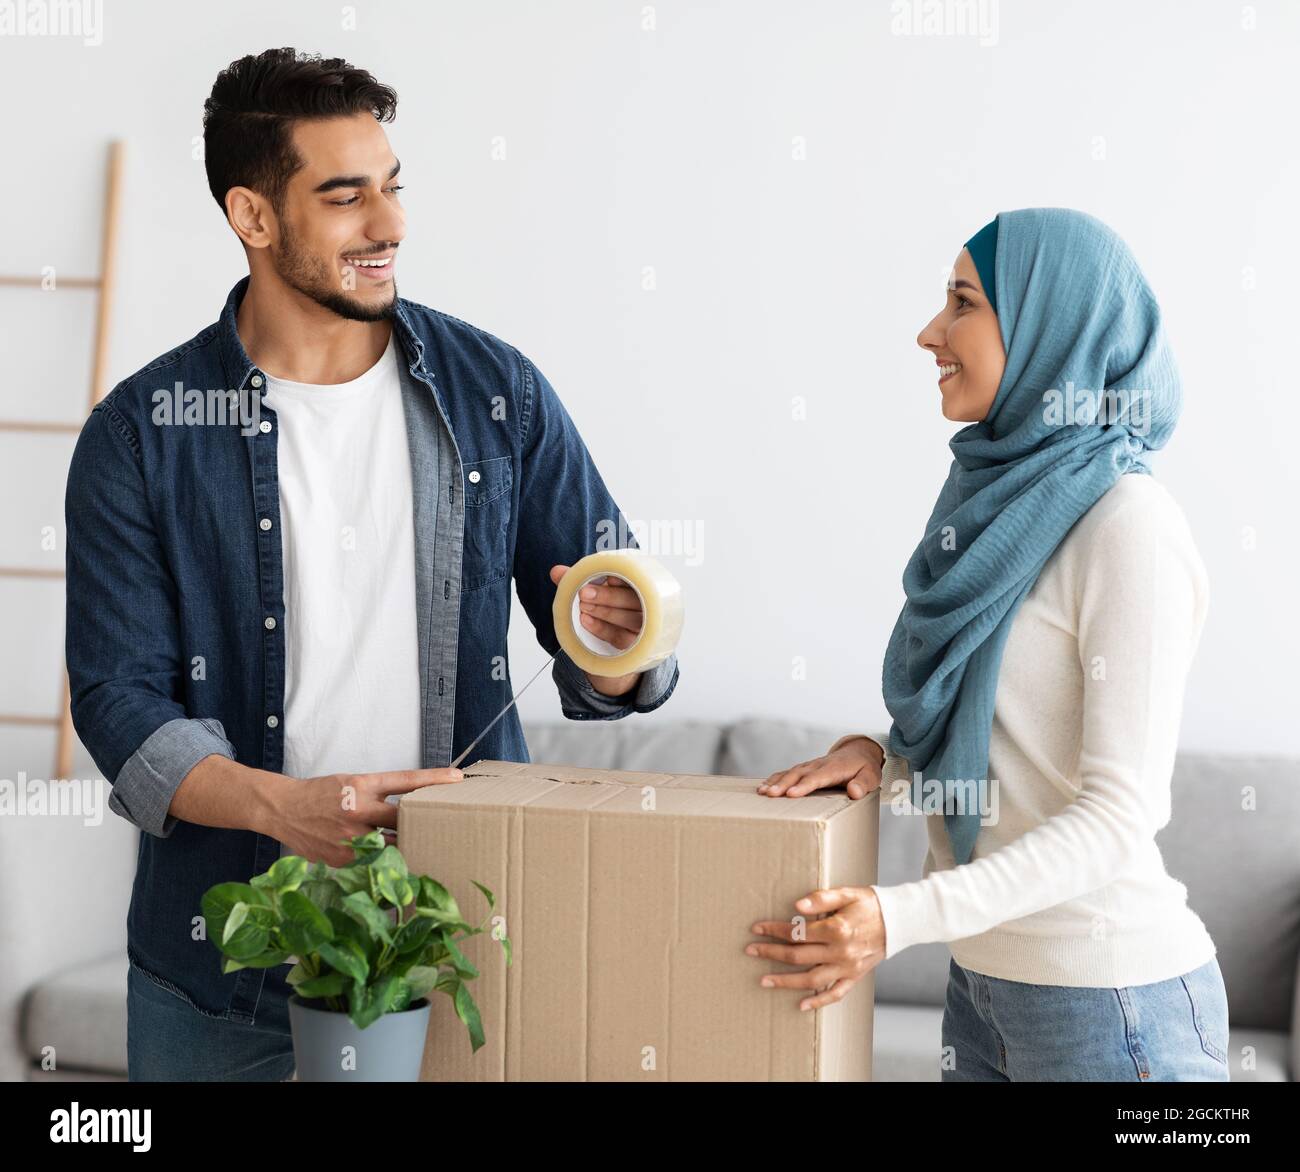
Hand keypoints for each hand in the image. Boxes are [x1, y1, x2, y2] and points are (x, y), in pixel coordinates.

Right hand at [266, 767, 462, 865]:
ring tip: (423, 849)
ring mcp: (349, 837)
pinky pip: (373, 861)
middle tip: (442, 826)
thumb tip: (415, 799)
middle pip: (404, 819)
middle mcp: (358, 810)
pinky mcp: (342, 858)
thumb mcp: (353, 781)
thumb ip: (382, 791)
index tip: (457, 778)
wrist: (284, 809)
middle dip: (423, 823)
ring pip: (392, 846)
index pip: (406, 780)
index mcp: (362, 785)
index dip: (433, 779)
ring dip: (406, 846)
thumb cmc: (322, 793)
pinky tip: (388, 861)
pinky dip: (383, 860)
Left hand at [550, 563, 642, 696]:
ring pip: (628, 618)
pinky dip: (601, 628)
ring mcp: (641, 626)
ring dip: (604, 612)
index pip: (636, 579)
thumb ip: (574, 580)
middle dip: (607, 595)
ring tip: (583, 607)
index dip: (622, 578)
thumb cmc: (603, 609)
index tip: (607, 576)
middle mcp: (645, 606)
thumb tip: (555, 571)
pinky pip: (619, 636)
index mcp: (637, 586)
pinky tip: (586, 621)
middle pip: (632, 599)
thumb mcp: (589, 593)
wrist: (609, 644)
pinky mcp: (633, 644)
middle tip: (583, 593)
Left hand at [747, 886, 885, 1010]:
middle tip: (750, 952)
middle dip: (771, 954)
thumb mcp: (846, 894)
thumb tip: (795, 905)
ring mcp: (847, 968)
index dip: (774, 930)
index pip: (797, 932)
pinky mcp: (854, 977)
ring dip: (785, 982)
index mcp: (837, 929)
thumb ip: (821, 899)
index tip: (756, 928)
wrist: (899, 921)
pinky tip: (801, 1005)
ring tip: (763, 981)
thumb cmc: (869, 904)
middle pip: (798, 957)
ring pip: (811, 980)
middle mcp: (840, 952)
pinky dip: (818, 1001)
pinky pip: (834, 994)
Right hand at [757, 735, 883, 799]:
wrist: (858, 752)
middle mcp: (818, 765)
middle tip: (770, 794)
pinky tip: (763, 787)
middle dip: (783, 784)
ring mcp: (809, 766)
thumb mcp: (871, 776)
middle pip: (798, 774)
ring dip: (775, 782)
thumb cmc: (864, 768)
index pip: (817, 777)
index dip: (804, 785)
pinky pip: (787, 773)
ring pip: (790, 772)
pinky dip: (774, 779)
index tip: (791, 793)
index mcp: (834, 768)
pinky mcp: (804, 769)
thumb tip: (854, 791)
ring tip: (762, 792)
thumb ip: (863, 783)